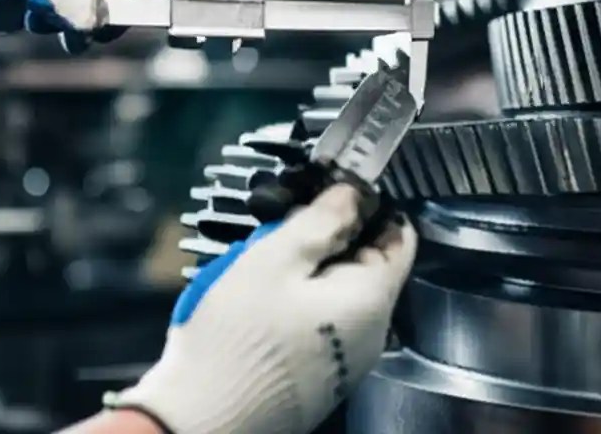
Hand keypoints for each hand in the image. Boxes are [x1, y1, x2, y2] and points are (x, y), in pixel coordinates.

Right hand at [107, 185, 416, 433]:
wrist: (201, 420)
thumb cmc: (236, 342)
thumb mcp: (275, 259)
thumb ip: (321, 220)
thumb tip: (352, 194)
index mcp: (372, 300)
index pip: (400, 235)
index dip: (370, 204)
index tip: (334, 189)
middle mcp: (370, 334)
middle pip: (364, 264)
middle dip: (325, 238)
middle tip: (278, 228)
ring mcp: (344, 359)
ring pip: (335, 293)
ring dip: (302, 271)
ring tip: (256, 266)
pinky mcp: (318, 376)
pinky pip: (316, 323)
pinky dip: (292, 304)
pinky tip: (253, 304)